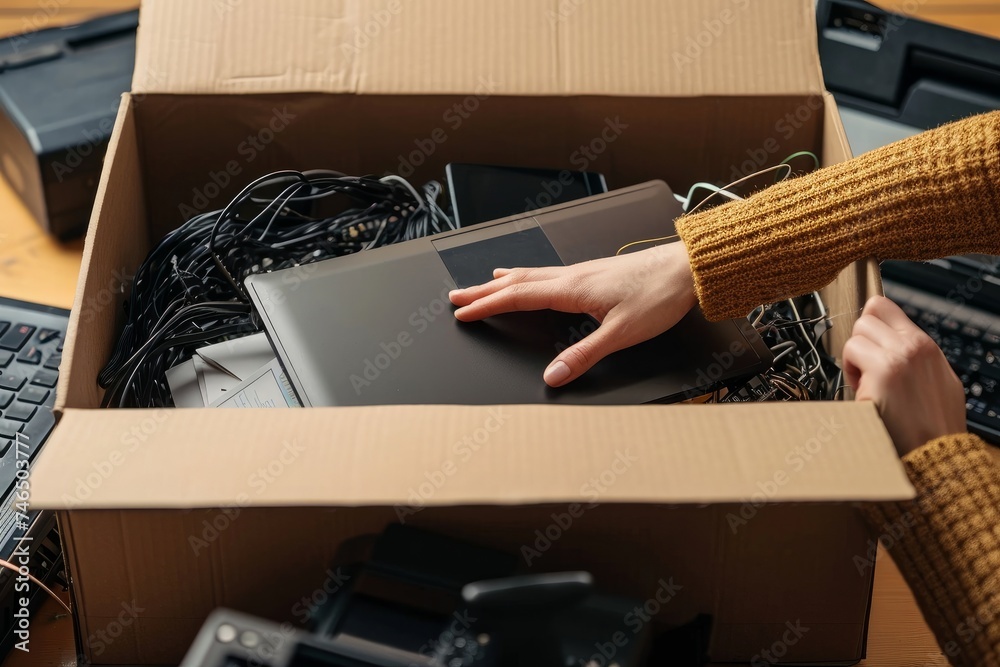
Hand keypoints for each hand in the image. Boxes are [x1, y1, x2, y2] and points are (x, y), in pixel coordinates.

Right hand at [448, 242, 697, 386]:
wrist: (687, 268)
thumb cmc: (660, 296)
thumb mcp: (621, 334)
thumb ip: (585, 356)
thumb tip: (553, 376)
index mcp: (572, 289)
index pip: (518, 298)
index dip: (487, 306)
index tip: (463, 312)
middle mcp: (572, 276)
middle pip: (517, 282)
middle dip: (484, 291)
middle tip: (457, 296)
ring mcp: (582, 272)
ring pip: (531, 274)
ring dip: (502, 281)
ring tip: (484, 283)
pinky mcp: (594, 273)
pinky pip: (548, 273)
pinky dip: (527, 276)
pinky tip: (533, 277)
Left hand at [843, 296, 966, 456]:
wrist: (937, 453)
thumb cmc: (934, 425)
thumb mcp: (936, 379)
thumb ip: (915, 357)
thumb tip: (892, 341)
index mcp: (924, 346)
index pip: (884, 306)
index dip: (867, 321)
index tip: (865, 339)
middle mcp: (912, 347)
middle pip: (866, 317)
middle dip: (861, 341)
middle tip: (865, 367)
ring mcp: (897, 358)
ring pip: (856, 334)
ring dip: (854, 357)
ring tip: (865, 381)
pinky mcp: (882, 373)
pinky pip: (850, 353)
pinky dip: (850, 371)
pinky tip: (862, 390)